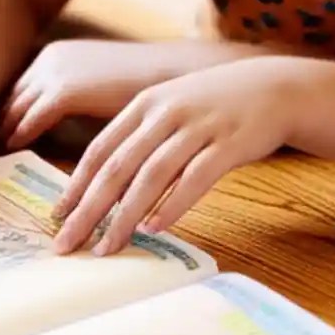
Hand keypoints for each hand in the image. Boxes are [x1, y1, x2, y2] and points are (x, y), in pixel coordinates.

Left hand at [0, 40, 183, 149]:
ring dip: (7, 131)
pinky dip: (23, 133)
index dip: (9, 113)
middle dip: (0, 122)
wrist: (178, 71)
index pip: (21, 89)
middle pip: (13, 97)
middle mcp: (50, 59)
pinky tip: (15, 148)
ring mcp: (56, 72)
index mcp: (58, 55)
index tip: (1, 135)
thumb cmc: (145, 82)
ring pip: (18, 108)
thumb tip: (62, 116)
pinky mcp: (66, 90)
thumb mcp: (99, 84)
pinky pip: (32, 117)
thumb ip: (78, 96)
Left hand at [51, 59, 296, 254]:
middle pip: (115, 167)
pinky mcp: (229, 143)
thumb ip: (139, 141)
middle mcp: (165, 113)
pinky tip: (154, 230)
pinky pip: (194, 179)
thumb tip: (104, 188)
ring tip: (107, 248)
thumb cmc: (215, 107)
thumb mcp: (169, 110)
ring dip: (124, 217)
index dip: (75, 185)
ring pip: (150, 177)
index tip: (57, 217)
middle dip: (87, 210)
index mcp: (144, 106)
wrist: (277, 87)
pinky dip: (172, 206)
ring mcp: (198, 127)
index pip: (99, 150)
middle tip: (67, 242)